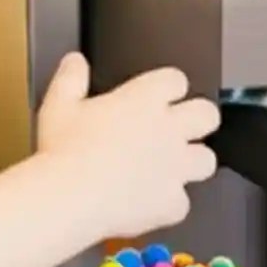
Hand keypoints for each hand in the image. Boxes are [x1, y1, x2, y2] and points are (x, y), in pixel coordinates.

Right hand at [35, 53, 220, 237]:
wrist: (70, 197)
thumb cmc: (64, 150)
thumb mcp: (59, 105)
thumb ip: (71, 79)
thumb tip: (75, 61)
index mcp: (145, 99)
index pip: (176, 80)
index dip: (168, 87)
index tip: (158, 95)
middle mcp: (169, 129)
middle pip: (208, 115)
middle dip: (199, 120)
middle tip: (183, 128)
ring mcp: (175, 166)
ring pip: (207, 160)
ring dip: (192, 163)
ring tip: (171, 169)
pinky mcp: (171, 201)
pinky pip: (182, 203)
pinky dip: (169, 205)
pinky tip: (151, 205)